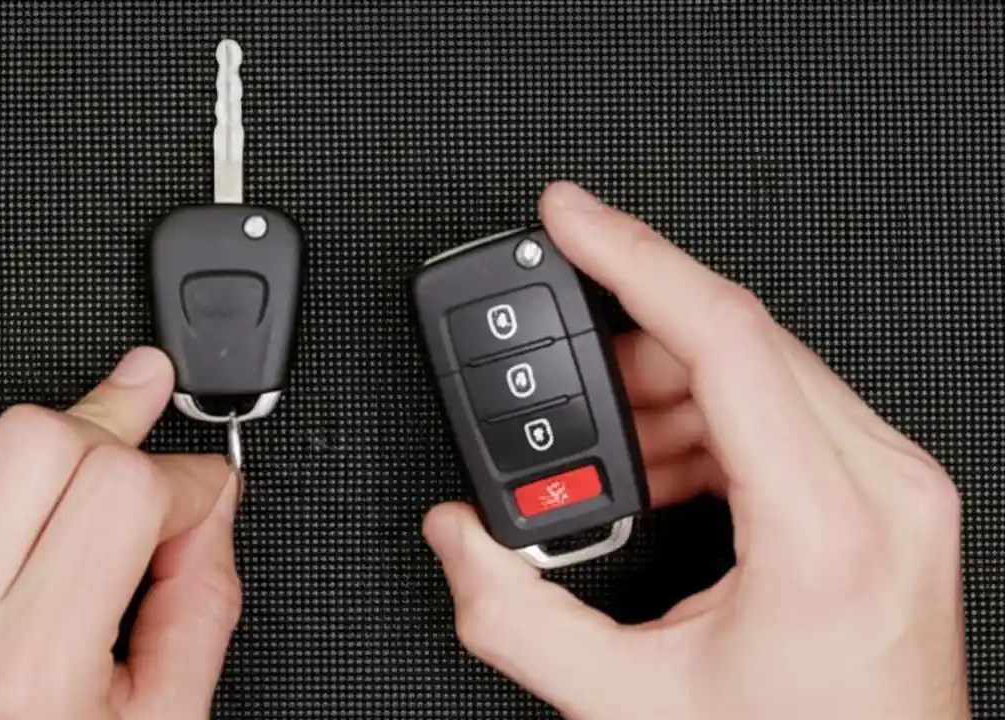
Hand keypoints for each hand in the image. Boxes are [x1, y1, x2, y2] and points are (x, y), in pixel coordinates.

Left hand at [0, 348, 240, 718]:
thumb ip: (201, 607)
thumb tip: (208, 510)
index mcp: (26, 672)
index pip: (121, 490)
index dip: (186, 481)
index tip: (200, 496)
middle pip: (40, 440)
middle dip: (114, 447)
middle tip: (142, 482)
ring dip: (31, 447)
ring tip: (68, 489)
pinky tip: (3, 507)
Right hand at [424, 182, 969, 719]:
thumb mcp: (631, 702)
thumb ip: (518, 616)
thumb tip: (458, 539)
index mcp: (825, 524)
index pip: (722, 332)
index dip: (630, 256)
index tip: (571, 218)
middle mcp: (881, 486)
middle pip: (739, 338)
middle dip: (630, 334)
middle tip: (561, 363)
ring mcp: (896, 487)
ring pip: (764, 366)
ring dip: (669, 382)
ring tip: (608, 439)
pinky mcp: (890, 497)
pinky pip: (788, 408)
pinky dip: (711, 417)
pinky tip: (664, 463)